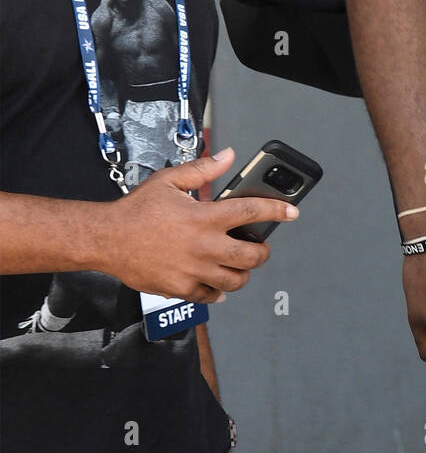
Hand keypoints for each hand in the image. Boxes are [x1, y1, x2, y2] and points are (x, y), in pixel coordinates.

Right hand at [98, 148, 298, 302]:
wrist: (105, 239)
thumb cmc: (136, 210)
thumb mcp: (169, 181)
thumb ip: (202, 170)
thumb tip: (228, 156)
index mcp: (204, 217)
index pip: (252, 213)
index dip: (277, 211)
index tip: (292, 212)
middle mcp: (203, 247)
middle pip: (252, 256)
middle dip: (263, 251)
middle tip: (259, 245)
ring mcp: (193, 271)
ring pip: (236, 280)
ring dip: (243, 272)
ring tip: (239, 263)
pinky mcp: (181, 289)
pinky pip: (211, 296)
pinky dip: (219, 290)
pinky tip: (216, 281)